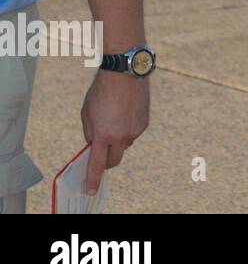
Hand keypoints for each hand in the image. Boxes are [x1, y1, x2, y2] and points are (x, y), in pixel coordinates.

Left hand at [80, 69, 149, 193]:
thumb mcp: (87, 114)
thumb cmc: (101, 91)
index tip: (90, 190)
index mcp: (103, 135)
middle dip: (106, 160)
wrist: (124, 73)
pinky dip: (127, 128)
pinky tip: (124, 113)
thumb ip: (90, 133)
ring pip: (125, 144)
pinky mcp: (145, 123)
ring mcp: (135, 130)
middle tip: (100, 152)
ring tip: (114, 119)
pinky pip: (134, 133)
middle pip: (114, 160)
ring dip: (118, 140)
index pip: (97, 164)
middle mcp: (122, 136)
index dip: (93, 179)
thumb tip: (94, 147)